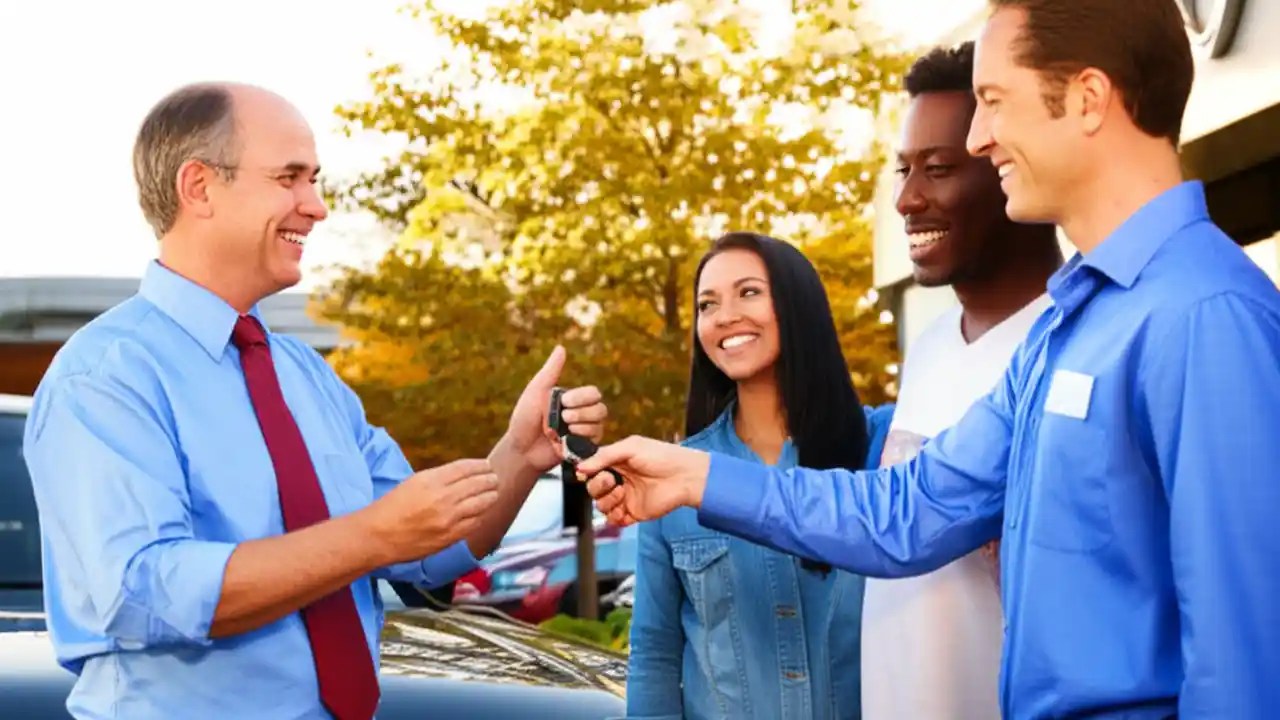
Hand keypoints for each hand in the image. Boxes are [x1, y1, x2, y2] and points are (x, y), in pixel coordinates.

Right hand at [363, 459, 498, 563]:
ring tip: (494, 493)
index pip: (465, 468)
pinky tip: (482, 512)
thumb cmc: (391, 508)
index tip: (486, 465)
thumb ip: (439, 478)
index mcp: (431, 480)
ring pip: (481, 504)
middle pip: (477, 484)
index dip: (479, 466)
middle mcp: (442, 498)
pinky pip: (474, 523)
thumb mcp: (414, 483)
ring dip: (490, 497)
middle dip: (489, 480)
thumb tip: (464, 476)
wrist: (377, 536)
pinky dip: (480, 516)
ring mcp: (448, 518)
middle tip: (494, 479)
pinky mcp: (449, 537)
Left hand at [505, 345, 607, 470]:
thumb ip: (551, 371)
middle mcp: (581, 415)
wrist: (520, 448)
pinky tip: (568, 440)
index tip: (564, 401)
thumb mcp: (536, 391)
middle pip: (601, 408)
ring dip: (582, 425)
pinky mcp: (583, 448)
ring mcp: (583, 432)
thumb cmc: (524, 419)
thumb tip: (561, 347)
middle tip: (564, 416)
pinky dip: (583, 438)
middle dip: (583, 412)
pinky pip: (595, 441)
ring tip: (564, 430)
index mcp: (572, 400)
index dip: (582, 397)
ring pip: (599, 424)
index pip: (593, 393)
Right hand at [576, 436, 710, 524]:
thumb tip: (580, 467)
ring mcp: (625, 498)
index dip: (587, 473)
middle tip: (611, 480)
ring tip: (621, 493)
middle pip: (593, 489)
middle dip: (597, 486)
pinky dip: (614, 517)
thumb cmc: (661, 456)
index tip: (588, 472)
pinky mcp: (633, 513)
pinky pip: (614, 520)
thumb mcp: (631, 447)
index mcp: (616, 463)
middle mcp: (619, 480)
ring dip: (606, 501)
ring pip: (601, 505)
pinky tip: (623, 509)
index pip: (592, 470)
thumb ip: (604, 456)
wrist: (684, 477)